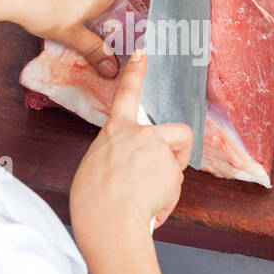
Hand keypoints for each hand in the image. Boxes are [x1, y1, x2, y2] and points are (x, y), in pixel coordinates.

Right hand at [69, 51, 192, 238]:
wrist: (107, 220)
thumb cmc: (94, 202)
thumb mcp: (95, 167)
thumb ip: (116, 157)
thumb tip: (130, 168)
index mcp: (115, 132)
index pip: (126, 94)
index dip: (136, 72)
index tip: (142, 54)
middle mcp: (139, 134)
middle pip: (176, 132)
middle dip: (179, 152)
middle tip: (165, 175)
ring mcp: (158, 149)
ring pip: (176, 164)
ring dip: (169, 181)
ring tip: (148, 200)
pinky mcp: (172, 168)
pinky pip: (176, 186)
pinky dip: (166, 200)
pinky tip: (150, 209)